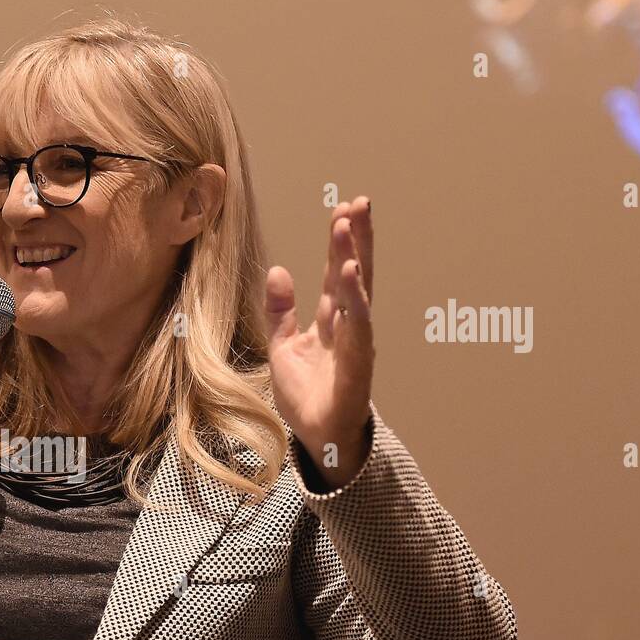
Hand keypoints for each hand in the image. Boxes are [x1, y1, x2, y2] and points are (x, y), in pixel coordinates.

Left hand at [265, 197, 374, 490]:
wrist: (316, 437)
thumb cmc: (307, 394)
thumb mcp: (282, 346)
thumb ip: (281, 310)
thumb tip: (279, 270)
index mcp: (332, 320)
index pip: (339, 273)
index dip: (341, 243)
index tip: (343, 209)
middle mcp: (349, 326)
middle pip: (355, 273)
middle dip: (357, 238)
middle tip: (359, 202)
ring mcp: (356, 343)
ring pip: (359, 293)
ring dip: (355, 257)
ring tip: (351, 224)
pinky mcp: (357, 364)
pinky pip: (358, 326)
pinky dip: (356, 299)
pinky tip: (353, 274)